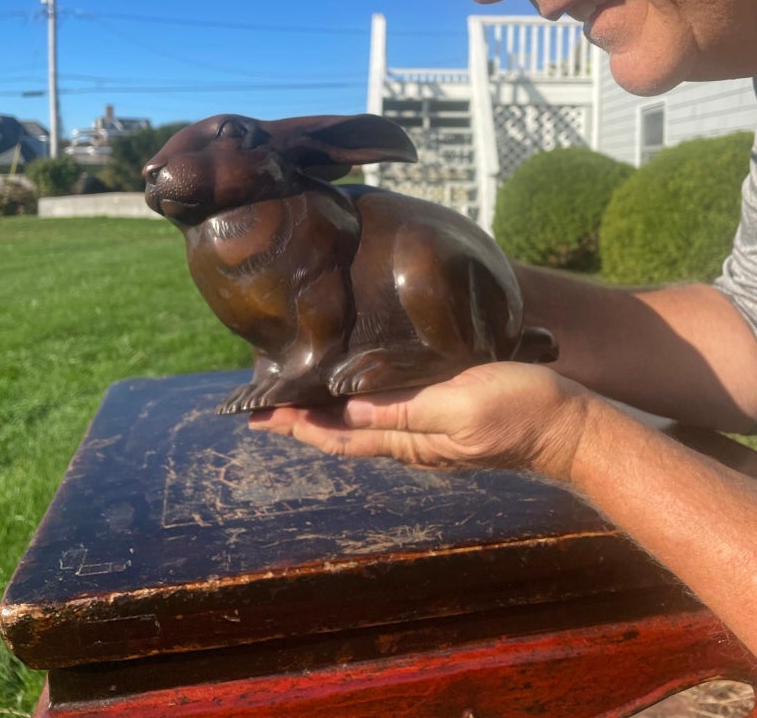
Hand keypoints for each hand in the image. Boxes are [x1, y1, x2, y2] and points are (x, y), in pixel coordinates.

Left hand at [249, 363, 591, 483]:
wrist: (568, 427)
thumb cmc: (518, 410)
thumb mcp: (458, 406)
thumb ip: (404, 409)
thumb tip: (347, 408)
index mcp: (410, 440)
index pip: (339, 433)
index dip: (298, 425)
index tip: (258, 415)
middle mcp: (412, 440)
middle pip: (345, 430)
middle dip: (304, 418)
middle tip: (265, 402)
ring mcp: (429, 432)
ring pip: (365, 421)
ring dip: (329, 410)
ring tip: (300, 393)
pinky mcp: (446, 416)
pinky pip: (391, 411)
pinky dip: (362, 401)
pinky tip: (360, 385)